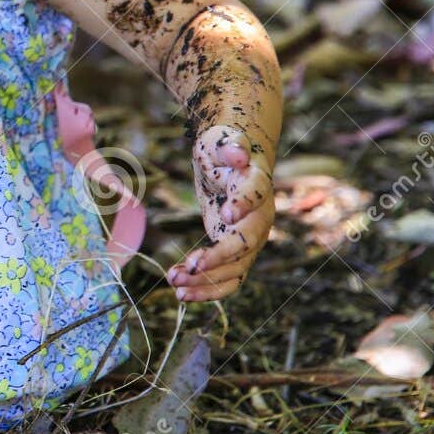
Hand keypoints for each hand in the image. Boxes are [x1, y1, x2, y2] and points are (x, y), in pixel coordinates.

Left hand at [168, 125, 274, 302]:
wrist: (231, 162)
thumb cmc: (223, 148)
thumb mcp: (221, 140)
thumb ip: (230, 147)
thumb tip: (239, 155)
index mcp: (257, 184)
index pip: (256, 195)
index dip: (244, 204)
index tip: (226, 214)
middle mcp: (259, 216)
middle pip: (247, 242)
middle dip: (219, 257)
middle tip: (190, 265)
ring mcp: (250, 237)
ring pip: (237, 268)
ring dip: (207, 280)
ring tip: (173, 281)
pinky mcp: (236, 251)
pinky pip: (229, 278)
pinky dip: (208, 290)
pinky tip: (182, 293)